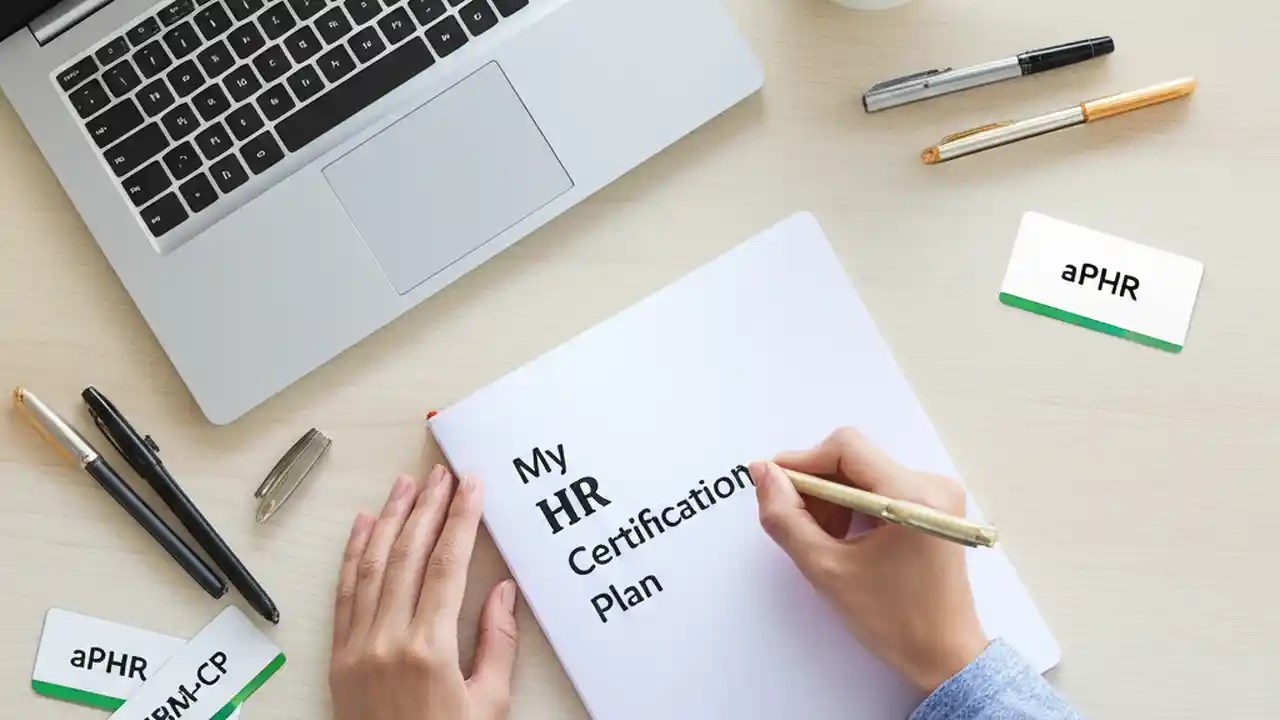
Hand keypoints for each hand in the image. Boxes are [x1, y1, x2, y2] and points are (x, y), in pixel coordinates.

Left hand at [330, 467, 519, 719]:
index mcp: (429, 649)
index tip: (470, 486)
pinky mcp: (340, 656)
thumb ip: (498, 644)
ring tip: (405, 484)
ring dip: (389, 518)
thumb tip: (504, 591)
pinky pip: (345, 592)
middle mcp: (387, 639)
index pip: (447, 564)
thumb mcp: (489, 705)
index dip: (460, 519)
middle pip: (408, 554)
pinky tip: (362, 525)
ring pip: (372, 564)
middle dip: (427, 507)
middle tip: (441, 474)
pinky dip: (353, 554)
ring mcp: (358, 646)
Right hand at [750, 429, 987, 693]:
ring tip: (825, 539)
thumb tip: (762, 473)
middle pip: (854, 459)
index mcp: (914, 496)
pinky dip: (853, 506)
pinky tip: (845, 539)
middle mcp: (933, 484)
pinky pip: (880, 486)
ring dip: (833, 498)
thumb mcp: (827, 570)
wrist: (945, 655)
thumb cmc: (892, 621)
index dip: (802, 462)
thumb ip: (787, 519)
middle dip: (818, 487)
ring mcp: (938, 493)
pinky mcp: (935, 506)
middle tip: (799, 525)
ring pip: (864, 472)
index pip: (846, 448)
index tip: (774, 486)